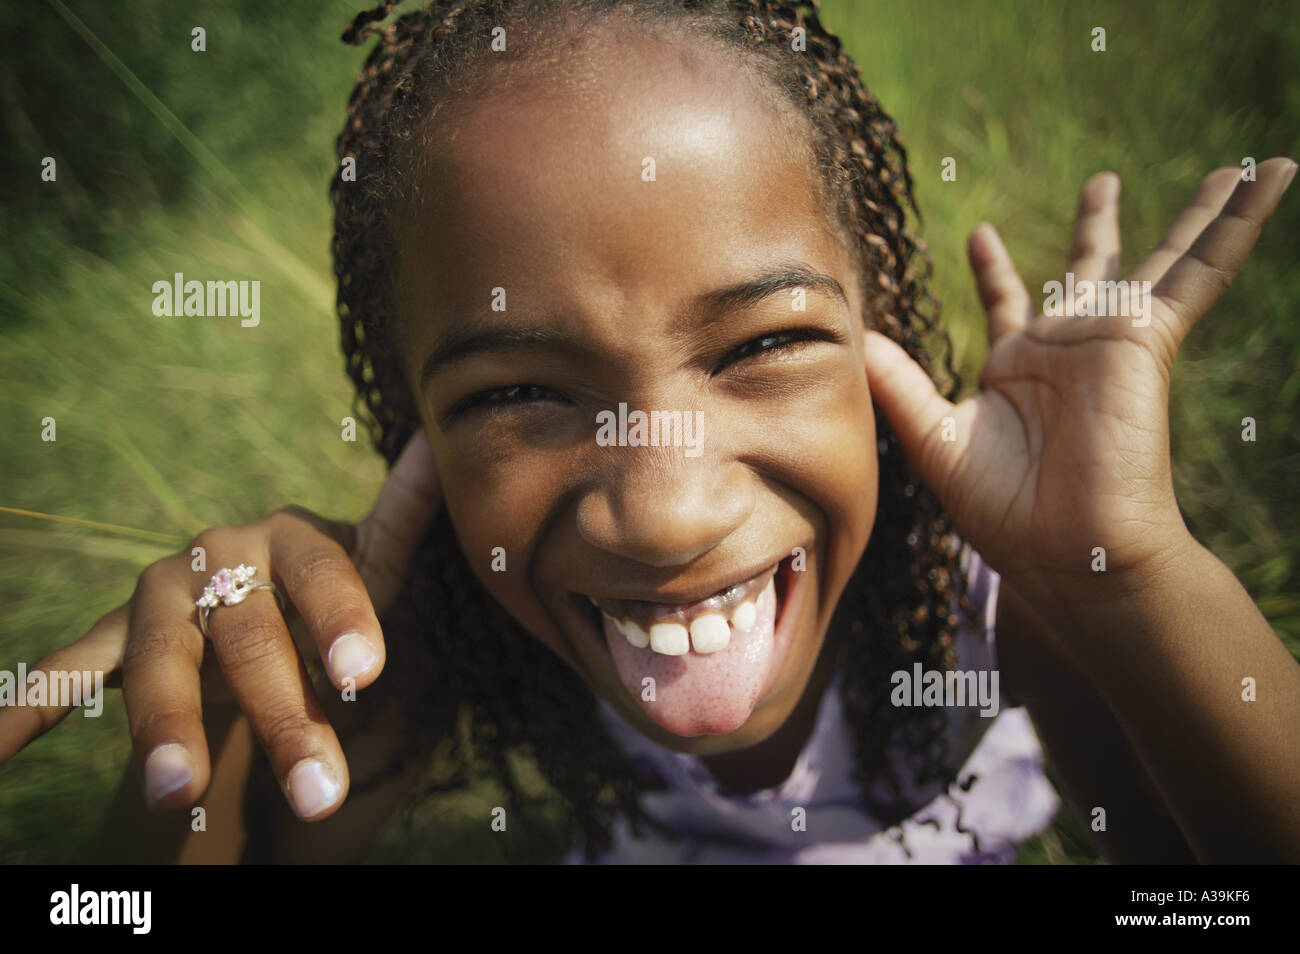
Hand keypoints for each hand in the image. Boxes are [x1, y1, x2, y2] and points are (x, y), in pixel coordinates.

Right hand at [0, 431, 440, 820]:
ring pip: (162, 657)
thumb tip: (428, 452)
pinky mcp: (114, 634)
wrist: (273, 612)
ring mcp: (163, 593)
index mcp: (300, 537)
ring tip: (176, 793)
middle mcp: (225, 553)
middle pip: (249, 633)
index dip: (343, 617)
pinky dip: (28, 708)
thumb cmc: (341, 609)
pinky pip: (66, 671)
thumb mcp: (379, 578)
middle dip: (283, 717)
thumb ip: (400, 531)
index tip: (366, 674)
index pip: (325, 572)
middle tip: (317, 793)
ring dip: (166, 726)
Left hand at [863, 158, 1296, 619]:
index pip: (1008, 302)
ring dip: (1200, 213)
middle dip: (1099, 227)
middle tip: (1103, 183)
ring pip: (1164, 259)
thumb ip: (900, 384)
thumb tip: (858, 338)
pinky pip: (1202, 269)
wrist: (1067, 549)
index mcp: (1020, 370)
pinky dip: (1237, 224)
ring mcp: (1113, 340)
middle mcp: (1070, 349)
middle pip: (1090, 268)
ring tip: (1231, 168)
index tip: (981, 234)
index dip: (995, 269)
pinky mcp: (1148, 338)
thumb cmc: (1003, 513)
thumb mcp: (935, 439)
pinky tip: (1270, 178)